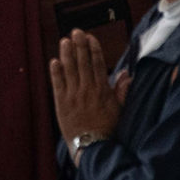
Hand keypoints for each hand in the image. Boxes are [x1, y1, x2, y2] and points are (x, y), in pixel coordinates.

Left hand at [49, 29, 123, 162]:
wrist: (92, 147)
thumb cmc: (107, 129)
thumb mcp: (119, 110)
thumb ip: (121, 91)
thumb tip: (126, 75)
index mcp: (102, 91)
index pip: (98, 65)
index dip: (94, 49)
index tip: (90, 37)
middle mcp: (88, 90)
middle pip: (83, 63)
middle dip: (79, 46)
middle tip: (76, 31)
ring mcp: (74, 96)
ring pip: (69, 70)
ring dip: (67, 54)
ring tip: (64, 40)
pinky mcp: (61, 103)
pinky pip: (57, 84)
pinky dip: (55, 72)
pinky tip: (54, 61)